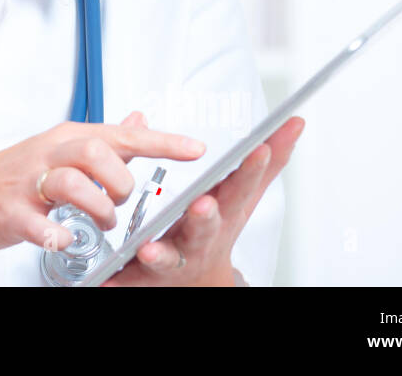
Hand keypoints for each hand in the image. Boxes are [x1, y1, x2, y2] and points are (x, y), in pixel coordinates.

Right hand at [0, 111, 205, 284]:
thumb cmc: (13, 176)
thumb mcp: (61, 149)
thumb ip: (105, 138)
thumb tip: (141, 119)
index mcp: (66, 139)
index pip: (121, 135)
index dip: (162, 142)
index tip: (196, 150)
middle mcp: (49, 154)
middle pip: (96, 150)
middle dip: (120, 179)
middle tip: (122, 199)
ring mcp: (27, 183)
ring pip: (70, 182)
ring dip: (96, 207)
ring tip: (100, 221)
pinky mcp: (9, 212)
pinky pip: (37, 222)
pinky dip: (56, 233)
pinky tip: (64, 238)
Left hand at [102, 115, 304, 286]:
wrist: (199, 278)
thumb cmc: (218, 228)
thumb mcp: (245, 192)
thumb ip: (269, 160)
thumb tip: (293, 122)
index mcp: (223, 210)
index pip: (240, 186)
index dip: (250, 169)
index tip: (257, 149)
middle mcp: (201, 236)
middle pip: (206, 226)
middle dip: (205, 216)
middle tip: (203, 205)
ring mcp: (175, 256)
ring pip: (169, 256)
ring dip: (161, 253)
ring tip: (150, 250)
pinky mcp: (146, 274)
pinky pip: (130, 277)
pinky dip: (119, 279)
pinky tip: (107, 279)